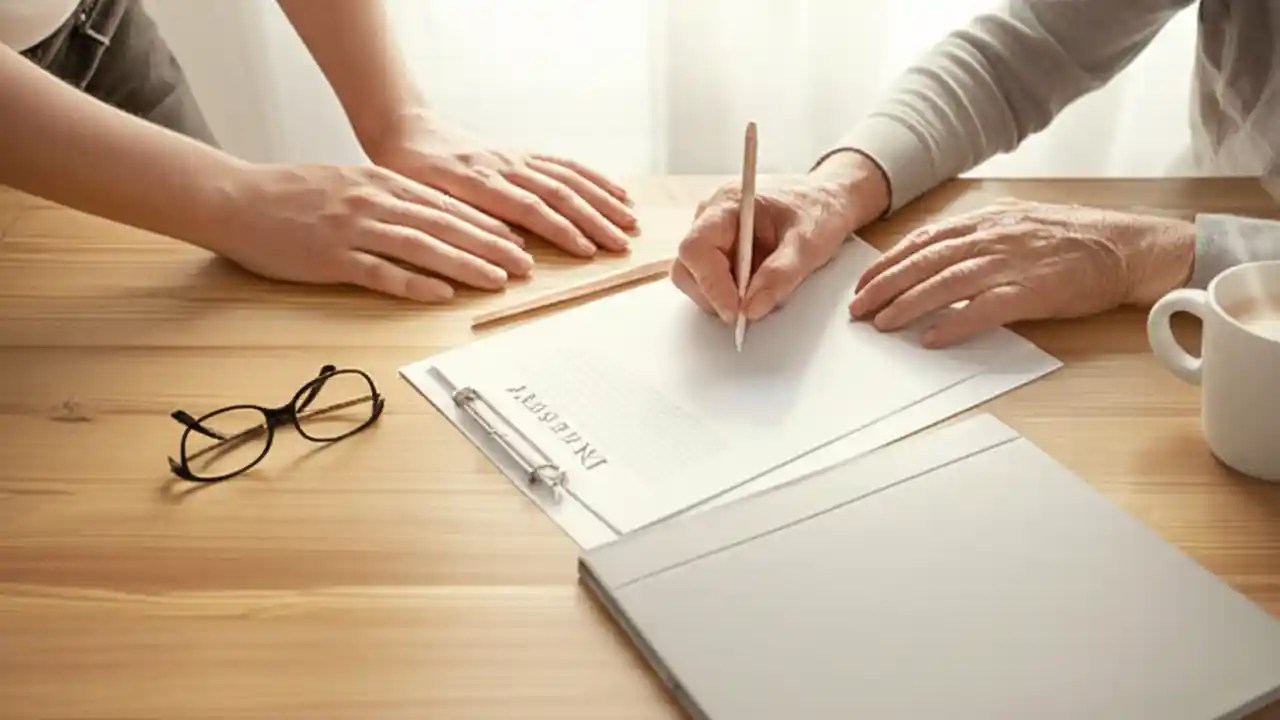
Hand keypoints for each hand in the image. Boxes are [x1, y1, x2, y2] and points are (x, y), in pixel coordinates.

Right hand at [212, 163, 534, 301]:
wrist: (236, 199)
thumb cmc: (291, 194)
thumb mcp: (347, 183)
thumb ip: (386, 196)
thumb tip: (427, 214)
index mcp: (380, 182)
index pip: (445, 205)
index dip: (484, 224)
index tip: (516, 240)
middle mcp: (374, 201)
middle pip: (444, 225)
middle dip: (490, 245)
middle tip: (525, 265)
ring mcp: (353, 229)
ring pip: (422, 247)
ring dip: (465, 264)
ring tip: (498, 280)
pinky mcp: (331, 257)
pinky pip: (381, 272)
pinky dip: (414, 283)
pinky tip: (442, 293)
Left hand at [370, 116, 636, 256]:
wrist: (409, 131)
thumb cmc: (410, 172)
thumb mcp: (422, 198)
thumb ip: (463, 219)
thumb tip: (510, 244)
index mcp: (479, 181)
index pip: (529, 208)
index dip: (560, 230)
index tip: (587, 251)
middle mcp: (506, 166)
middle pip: (558, 193)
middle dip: (594, 220)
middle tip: (621, 245)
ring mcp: (519, 158)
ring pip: (568, 178)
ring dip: (602, 200)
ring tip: (630, 222)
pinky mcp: (525, 154)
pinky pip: (565, 164)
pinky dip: (594, 178)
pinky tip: (617, 192)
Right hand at [673, 151, 887, 321]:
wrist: (827, 202)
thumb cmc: (818, 212)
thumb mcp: (809, 244)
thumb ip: (781, 274)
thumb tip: (752, 309)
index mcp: (728, 204)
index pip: (696, 247)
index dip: (710, 283)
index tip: (735, 311)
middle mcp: (710, 217)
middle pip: (686, 267)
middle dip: (714, 295)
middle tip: (748, 310)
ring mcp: (712, 236)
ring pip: (694, 278)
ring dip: (722, 296)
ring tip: (759, 292)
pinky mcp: (718, 251)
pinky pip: (710, 281)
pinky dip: (729, 294)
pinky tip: (755, 288)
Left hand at [848, 199, 1195, 346]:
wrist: (1126, 246)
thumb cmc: (1072, 238)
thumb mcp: (1018, 222)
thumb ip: (978, 235)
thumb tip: (936, 254)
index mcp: (987, 220)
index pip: (924, 240)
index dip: (888, 262)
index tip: (863, 281)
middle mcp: (994, 237)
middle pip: (925, 261)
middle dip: (885, 285)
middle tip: (857, 308)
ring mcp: (1012, 262)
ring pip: (947, 282)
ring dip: (908, 304)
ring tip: (882, 323)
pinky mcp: (1034, 291)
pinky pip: (986, 308)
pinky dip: (955, 323)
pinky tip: (932, 337)